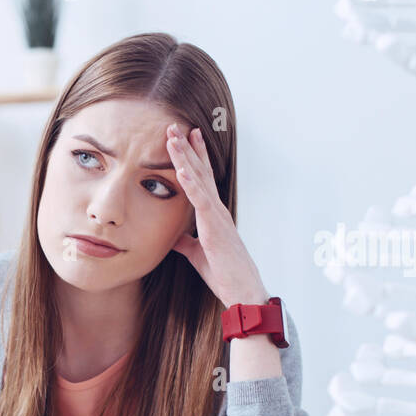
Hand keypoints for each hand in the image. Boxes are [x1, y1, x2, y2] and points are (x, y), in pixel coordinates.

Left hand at [166, 122, 268, 307]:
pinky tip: (182, 167)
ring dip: (185, 157)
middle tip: (175, 125)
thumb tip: (173, 238)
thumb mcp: (197, 255)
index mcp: (213, 215)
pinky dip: (191, 183)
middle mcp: (216, 210)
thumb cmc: (224, 274)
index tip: (184, 138)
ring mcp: (217, 216)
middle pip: (200, 172)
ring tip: (174, 136)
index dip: (193, 158)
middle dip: (187, 148)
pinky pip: (201, 201)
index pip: (201, 180)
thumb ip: (186, 243)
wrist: (242, 290)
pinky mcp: (215, 227)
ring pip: (199, 179)